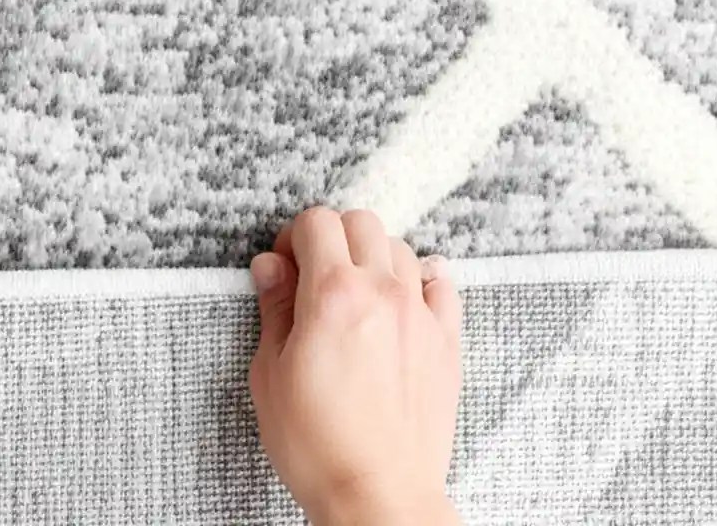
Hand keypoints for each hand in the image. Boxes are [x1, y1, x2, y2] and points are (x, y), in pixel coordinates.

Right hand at [248, 208, 461, 525]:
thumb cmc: (317, 445)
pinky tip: (401, 301)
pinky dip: (420, 280)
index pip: (317, 223)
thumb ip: (274, 309)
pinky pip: (443, 285)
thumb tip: (270, 266)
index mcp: (333, 295)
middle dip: (332, 236)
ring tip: (354, 294)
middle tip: (313, 272)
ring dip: (373, 257)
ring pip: (401, 248)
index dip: (293, 236)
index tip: (285, 264)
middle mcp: (382, 293)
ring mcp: (420, 316)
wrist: (378, 494)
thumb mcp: (271, 374)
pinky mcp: (446, 342)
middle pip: (362, 222)